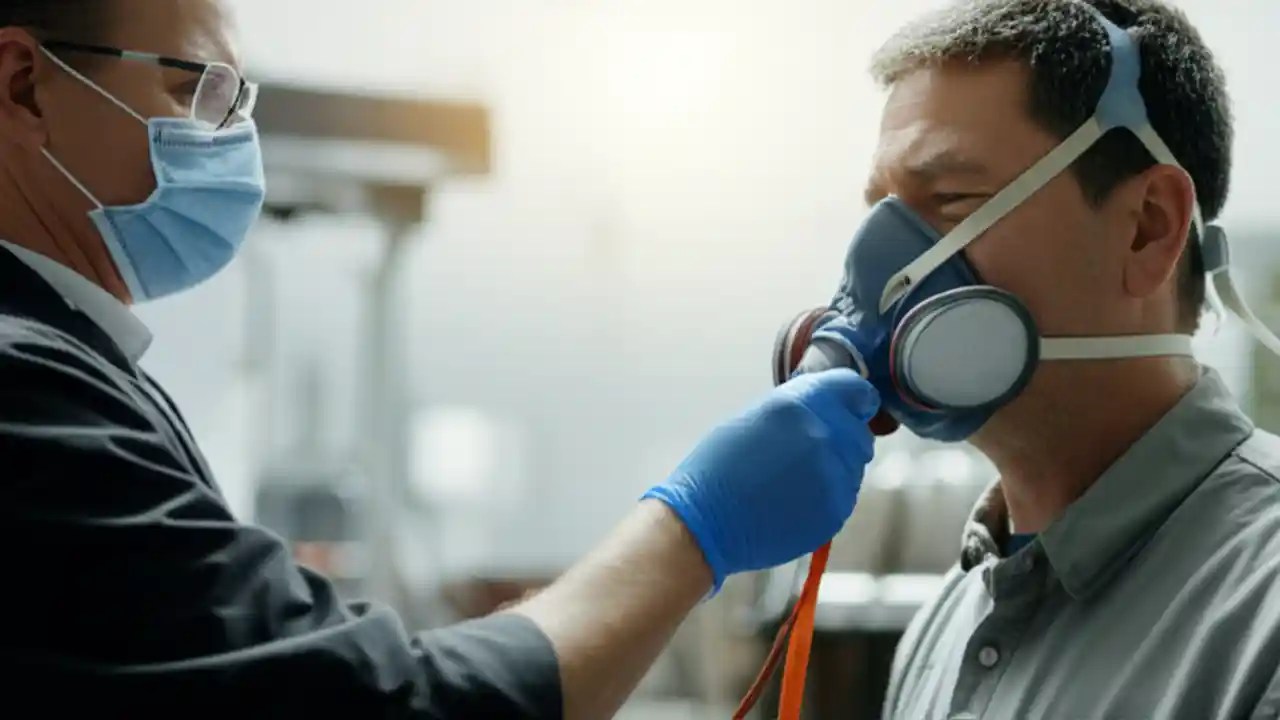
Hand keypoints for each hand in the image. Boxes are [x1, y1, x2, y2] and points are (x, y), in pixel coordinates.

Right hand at [642, 369, 879, 590]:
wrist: (706, 519)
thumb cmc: (719, 466)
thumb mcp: (754, 417)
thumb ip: (798, 409)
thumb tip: (826, 409)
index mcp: (800, 404)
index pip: (856, 390)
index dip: (855, 400)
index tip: (852, 408)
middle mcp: (824, 435)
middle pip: (860, 433)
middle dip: (844, 439)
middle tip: (813, 452)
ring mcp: (834, 475)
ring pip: (855, 467)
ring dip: (836, 469)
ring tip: (797, 480)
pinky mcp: (835, 510)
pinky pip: (845, 496)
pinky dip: (828, 497)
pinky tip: (796, 500)